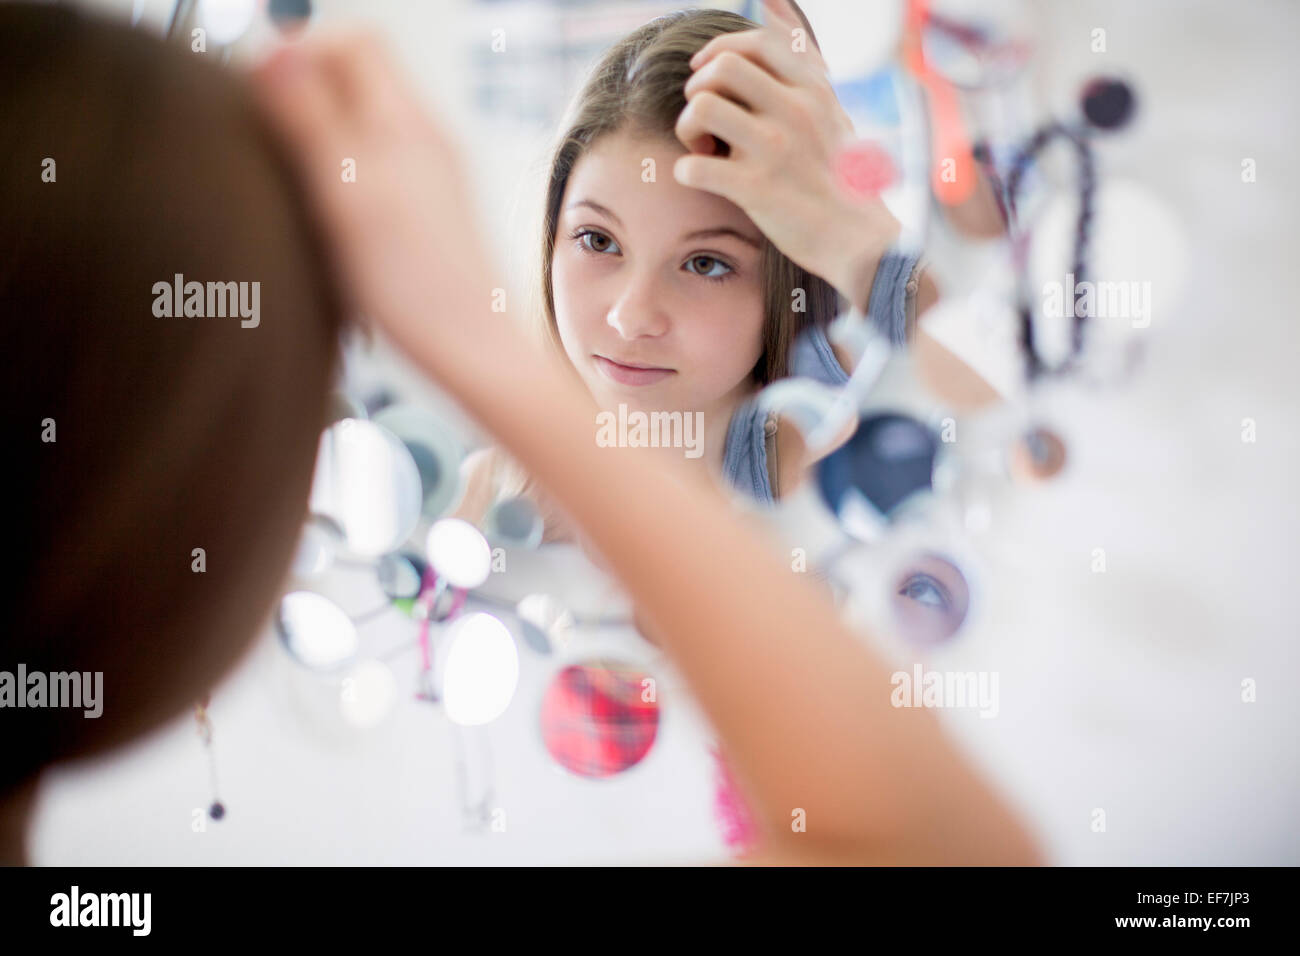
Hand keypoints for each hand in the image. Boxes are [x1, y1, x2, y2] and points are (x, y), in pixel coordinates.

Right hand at [249, 31, 497, 372]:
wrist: (473, 354)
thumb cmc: (415, 286)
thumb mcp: (346, 193)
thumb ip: (308, 118)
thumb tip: (272, 52)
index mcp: (406, 124)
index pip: (355, 42)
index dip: (299, 52)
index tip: (256, 92)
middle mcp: (426, 143)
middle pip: (358, 80)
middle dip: (304, 93)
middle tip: (264, 136)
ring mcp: (431, 180)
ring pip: (364, 127)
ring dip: (319, 136)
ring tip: (290, 179)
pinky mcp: (428, 219)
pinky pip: (376, 170)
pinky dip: (340, 176)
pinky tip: (323, 219)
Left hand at [674, 0, 900, 305]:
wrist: (856, 239)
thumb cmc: (837, 172)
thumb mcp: (828, 105)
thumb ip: (800, 55)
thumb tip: (771, 0)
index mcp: (812, 90)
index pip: (756, 43)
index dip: (718, 51)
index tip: (706, 73)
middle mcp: (795, 112)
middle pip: (720, 70)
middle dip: (697, 90)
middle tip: (704, 120)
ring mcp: (775, 150)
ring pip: (701, 108)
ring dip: (686, 127)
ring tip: (701, 147)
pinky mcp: (756, 190)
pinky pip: (693, 166)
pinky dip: (685, 170)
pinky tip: (699, 178)